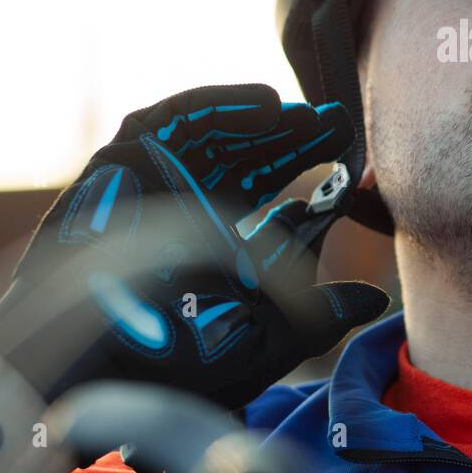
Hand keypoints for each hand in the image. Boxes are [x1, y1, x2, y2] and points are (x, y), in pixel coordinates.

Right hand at [0, 83, 389, 409]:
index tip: (356, 160)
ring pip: (216, 136)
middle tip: (339, 123)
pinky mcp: (119, 167)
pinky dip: (215, 105)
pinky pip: (169, 121)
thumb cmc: (175, 366)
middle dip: (298, 140)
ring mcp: (154, 188)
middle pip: (253, 160)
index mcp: (226, 251)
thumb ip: (321, 316)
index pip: (281, 200)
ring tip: (309, 113)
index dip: (317, 176)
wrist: (94, 368)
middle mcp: (191, 214)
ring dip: (264, 120)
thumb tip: (376, 300)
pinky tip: (265, 104)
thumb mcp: (266, 340)